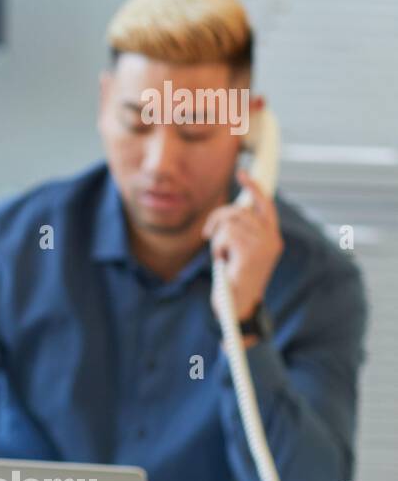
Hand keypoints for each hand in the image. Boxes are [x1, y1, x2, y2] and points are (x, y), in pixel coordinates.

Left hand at [203, 169, 282, 325]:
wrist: (238, 308)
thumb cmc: (235, 280)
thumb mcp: (241, 252)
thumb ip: (242, 232)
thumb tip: (232, 211)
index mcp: (271, 237)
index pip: (265, 205)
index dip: (253, 187)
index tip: (241, 173)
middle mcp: (272, 239)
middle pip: (238, 210)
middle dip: (217, 218)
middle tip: (209, 235)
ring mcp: (264, 245)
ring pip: (229, 222)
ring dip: (217, 238)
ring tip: (222, 255)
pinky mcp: (252, 253)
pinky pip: (225, 235)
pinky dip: (217, 247)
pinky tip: (223, 261)